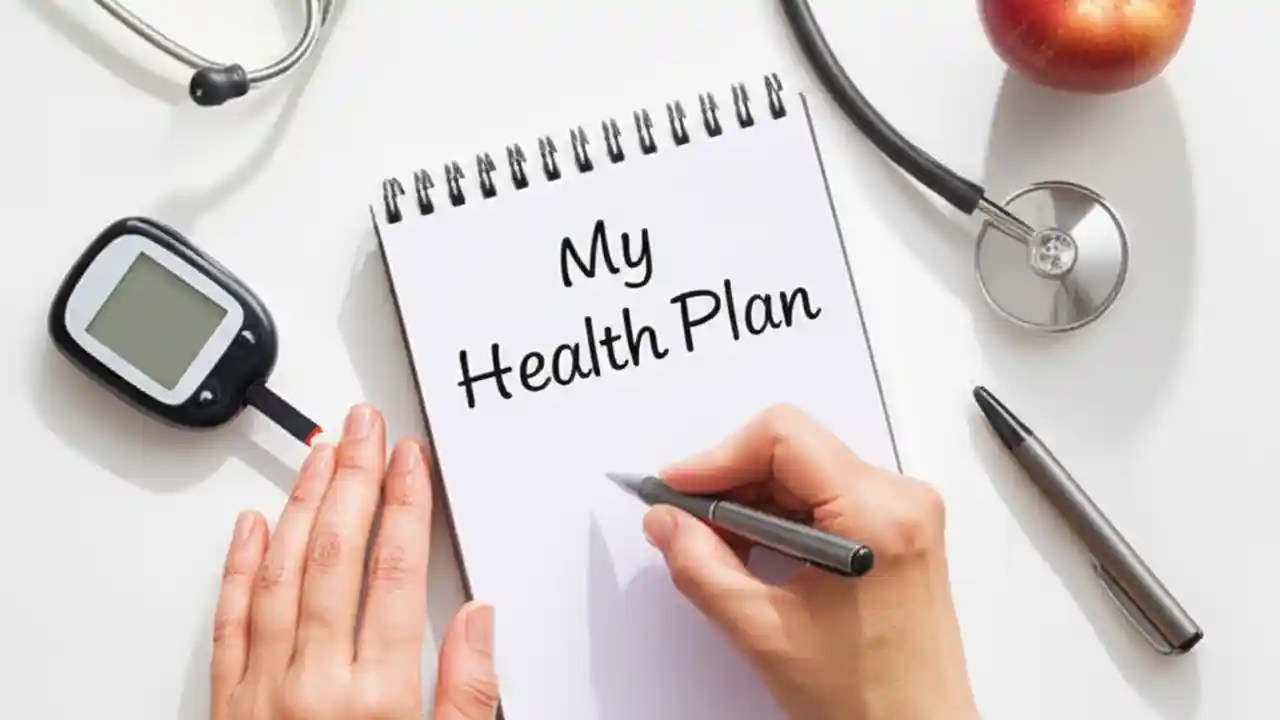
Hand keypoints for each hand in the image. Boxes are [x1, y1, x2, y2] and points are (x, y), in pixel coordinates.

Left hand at [210, 404, 500, 719]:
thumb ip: (468, 694)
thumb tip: (477, 621)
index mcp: (377, 699)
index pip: (395, 575)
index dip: (406, 505)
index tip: (409, 462)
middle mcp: (314, 686)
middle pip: (335, 557)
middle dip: (353, 479)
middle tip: (363, 430)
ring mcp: (263, 692)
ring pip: (280, 576)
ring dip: (301, 505)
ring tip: (319, 457)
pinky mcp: (229, 705)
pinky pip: (230, 622)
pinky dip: (239, 568)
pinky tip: (252, 526)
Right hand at [643, 405, 978, 719]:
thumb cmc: (871, 700)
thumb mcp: (764, 631)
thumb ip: (702, 568)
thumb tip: (667, 522)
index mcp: (877, 513)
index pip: (783, 437)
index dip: (718, 458)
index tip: (679, 488)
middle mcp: (900, 500)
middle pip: (793, 450)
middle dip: (730, 482)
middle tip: (684, 520)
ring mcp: (903, 513)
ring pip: (805, 472)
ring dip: (752, 501)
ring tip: (716, 545)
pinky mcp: (896, 530)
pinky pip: (824, 497)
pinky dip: (780, 516)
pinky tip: (752, 552)